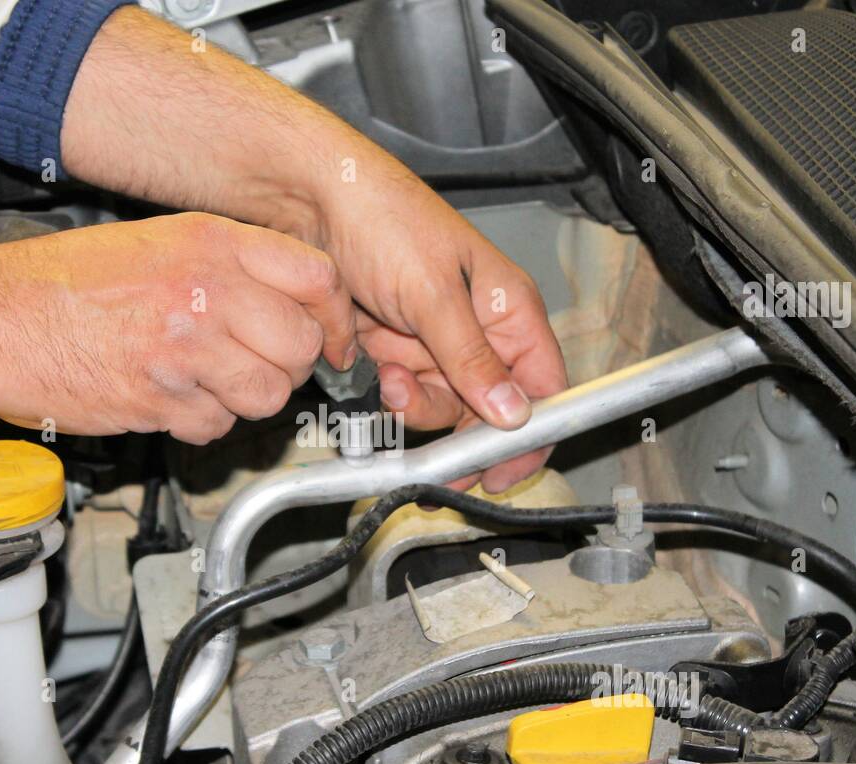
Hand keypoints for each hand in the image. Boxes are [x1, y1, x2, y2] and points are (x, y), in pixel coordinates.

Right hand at [0, 214, 354, 444]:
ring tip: (210, 383)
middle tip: (262, 366)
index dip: (335, 317)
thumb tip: (286, 299)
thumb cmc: (60, 281)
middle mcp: (206, 292)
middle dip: (290, 367)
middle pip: (302, 346)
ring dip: (248, 400)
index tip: (334, 339)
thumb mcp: (155, 242)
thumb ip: (227, 263)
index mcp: (210, 242)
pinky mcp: (158, 399)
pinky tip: (173, 400)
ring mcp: (183, 348)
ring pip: (268, 396)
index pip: (317, 278)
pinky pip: (217, 427)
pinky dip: (203, 424)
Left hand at [314, 165, 566, 492]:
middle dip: (461, 434)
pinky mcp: (397, 351)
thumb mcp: (432, 292)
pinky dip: (390, 396)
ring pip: (443, 410)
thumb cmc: (383, 218)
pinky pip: (404, 397)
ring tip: (390, 377)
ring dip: (416, 409)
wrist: (311, 200)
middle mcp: (480, 332)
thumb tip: (513, 414)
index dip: (530, 436)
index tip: (502, 472)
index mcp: (510, 310)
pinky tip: (376, 371)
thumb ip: (472, 358)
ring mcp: (436, 344)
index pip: (544, 389)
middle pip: (491, 412)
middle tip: (437, 462)